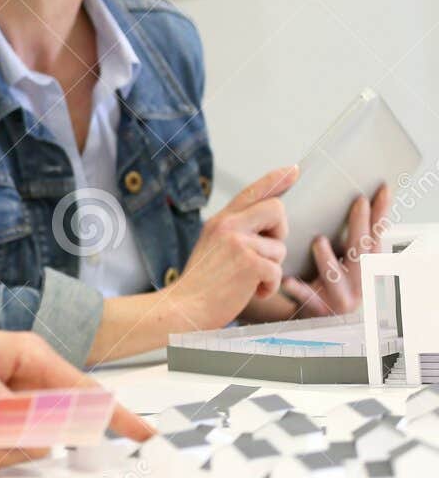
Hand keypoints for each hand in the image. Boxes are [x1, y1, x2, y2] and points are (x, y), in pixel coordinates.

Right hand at [161, 165, 296, 332]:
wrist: (184, 308)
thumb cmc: (200, 284)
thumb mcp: (212, 247)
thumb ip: (234, 232)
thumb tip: (267, 228)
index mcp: (219, 221)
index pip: (251, 192)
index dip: (275, 180)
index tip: (294, 170)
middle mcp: (227, 225)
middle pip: (276, 210)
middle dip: (280, 232)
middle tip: (265, 251)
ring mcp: (237, 243)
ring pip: (279, 248)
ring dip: (270, 269)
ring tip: (246, 280)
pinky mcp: (249, 263)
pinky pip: (276, 271)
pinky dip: (267, 287)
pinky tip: (249, 292)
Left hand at [270, 184, 392, 317]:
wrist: (314, 317)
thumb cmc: (328, 282)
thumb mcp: (344, 260)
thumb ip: (348, 236)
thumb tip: (354, 197)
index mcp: (364, 267)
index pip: (375, 236)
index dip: (380, 214)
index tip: (382, 190)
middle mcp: (358, 282)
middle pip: (360, 253)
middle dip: (360, 227)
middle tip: (358, 202)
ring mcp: (339, 297)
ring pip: (335, 278)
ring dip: (328, 260)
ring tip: (318, 241)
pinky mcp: (317, 309)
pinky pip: (306, 298)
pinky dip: (298, 289)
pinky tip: (287, 280)